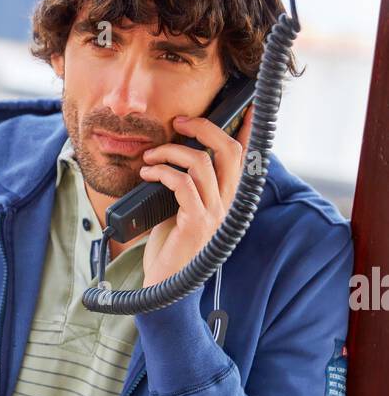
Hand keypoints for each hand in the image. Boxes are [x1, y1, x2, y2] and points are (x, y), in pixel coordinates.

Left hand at [139, 104, 254, 288]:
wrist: (164, 289)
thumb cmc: (170, 248)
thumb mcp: (178, 210)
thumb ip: (184, 185)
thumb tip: (171, 155)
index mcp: (226, 199)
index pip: (244, 158)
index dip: (248, 129)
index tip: (248, 106)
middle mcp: (226, 205)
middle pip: (229, 151)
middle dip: (204, 128)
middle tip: (179, 121)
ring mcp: (214, 215)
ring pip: (202, 164)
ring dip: (170, 153)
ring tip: (150, 157)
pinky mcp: (196, 224)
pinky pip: (183, 184)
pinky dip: (162, 172)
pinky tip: (148, 174)